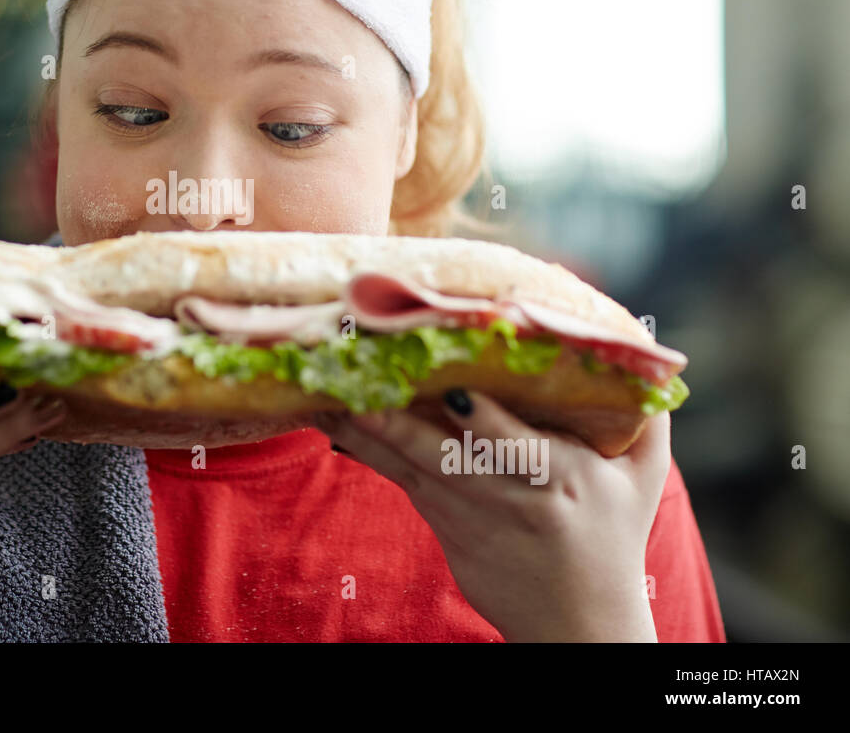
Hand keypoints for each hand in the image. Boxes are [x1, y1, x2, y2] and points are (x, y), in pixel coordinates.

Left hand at [316, 389, 669, 641]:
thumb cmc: (614, 537)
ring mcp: (470, 518)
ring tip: (327, 394)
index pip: (523, 451)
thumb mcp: (643, 479)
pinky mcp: (444, 529)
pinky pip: (401, 481)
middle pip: (450, 460)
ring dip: (368, 433)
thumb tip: (637, 347)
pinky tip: (335, 420)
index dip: (490, 426)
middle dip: (402, 427)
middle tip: (360, 391)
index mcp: (565, 482)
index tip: (459, 395)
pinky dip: (369, 450)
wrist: (579, 626)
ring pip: (413, 469)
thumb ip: (646, 416)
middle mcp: (511, 501)